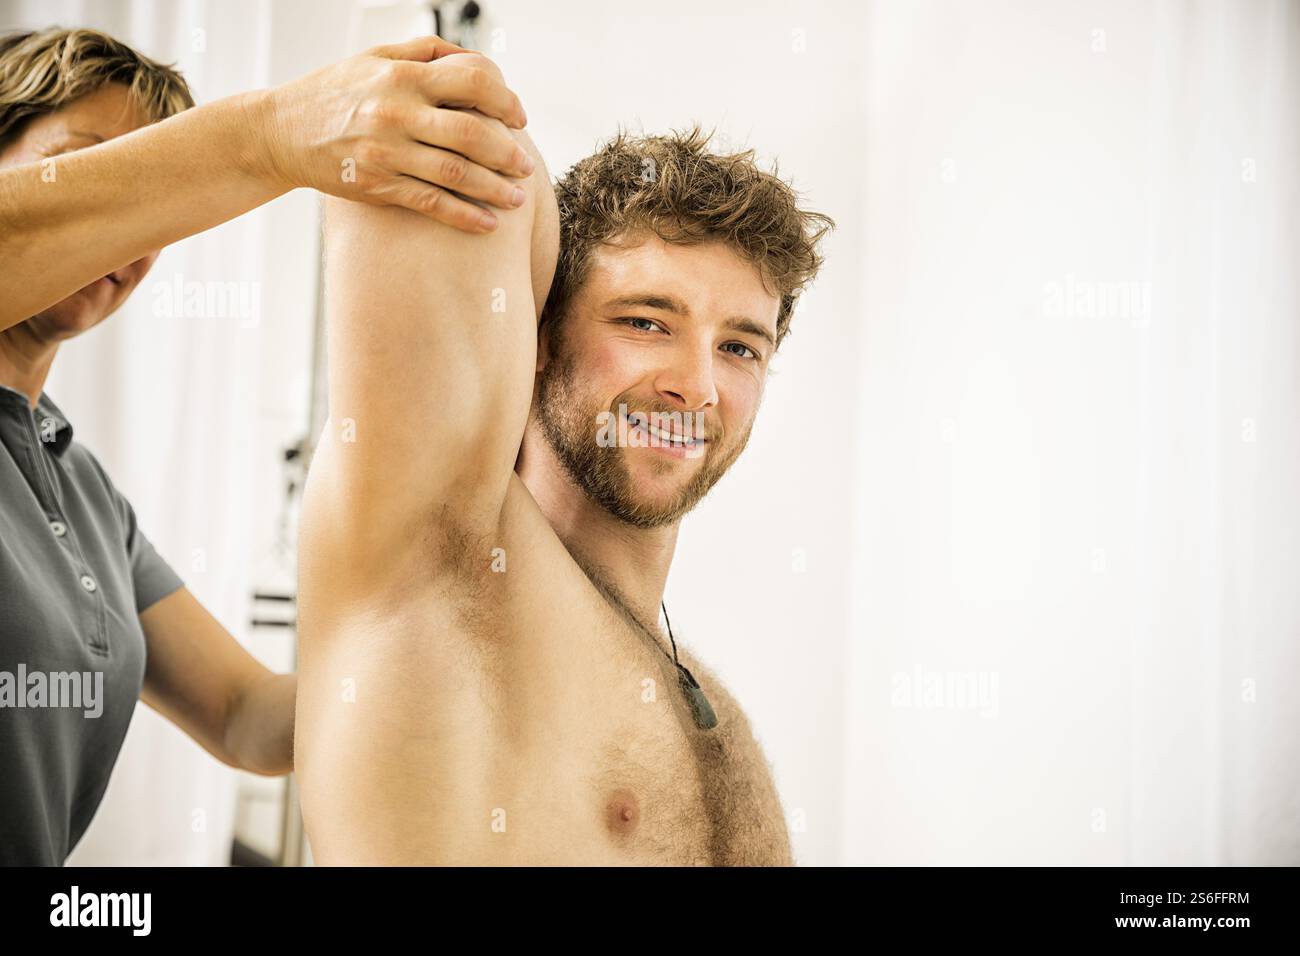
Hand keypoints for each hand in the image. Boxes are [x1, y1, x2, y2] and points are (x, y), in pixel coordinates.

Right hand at [253, 36, 534, 231]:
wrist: (278, 132)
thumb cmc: (335, 92)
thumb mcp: (375, 58)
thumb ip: (427, 54)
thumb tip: (478, 62)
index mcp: (403, 76)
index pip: (475, 82)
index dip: (506, 101)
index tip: (518, 119)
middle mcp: (397, 112)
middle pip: (473, 133)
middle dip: (508, 153)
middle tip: (526, 167)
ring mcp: (387, 151)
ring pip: (457, 173)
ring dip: (495, 189)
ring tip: (517, 199)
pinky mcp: (376, 185)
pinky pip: (431, 204)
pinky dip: (465, 216)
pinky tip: (488, 224)